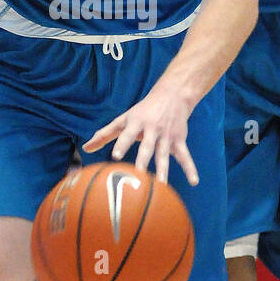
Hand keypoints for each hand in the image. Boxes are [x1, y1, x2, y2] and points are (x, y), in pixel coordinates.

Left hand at [83, 81, 197, 184]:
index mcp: (137, 123)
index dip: (121, 144)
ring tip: (162, 185)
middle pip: (147, 147)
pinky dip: (190, 168)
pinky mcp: (179, 140)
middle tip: (137, 175)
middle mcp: (152, 130)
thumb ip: (105, 134)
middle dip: (142, 161)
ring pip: (164, 155)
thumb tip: (86, 148)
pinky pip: (185, 156)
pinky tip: (194, 182)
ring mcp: (167, 136)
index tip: (115, 156)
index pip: (127, 135)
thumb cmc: (143, 110)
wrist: (173, 95)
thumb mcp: (124, 119)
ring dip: (163, 170)